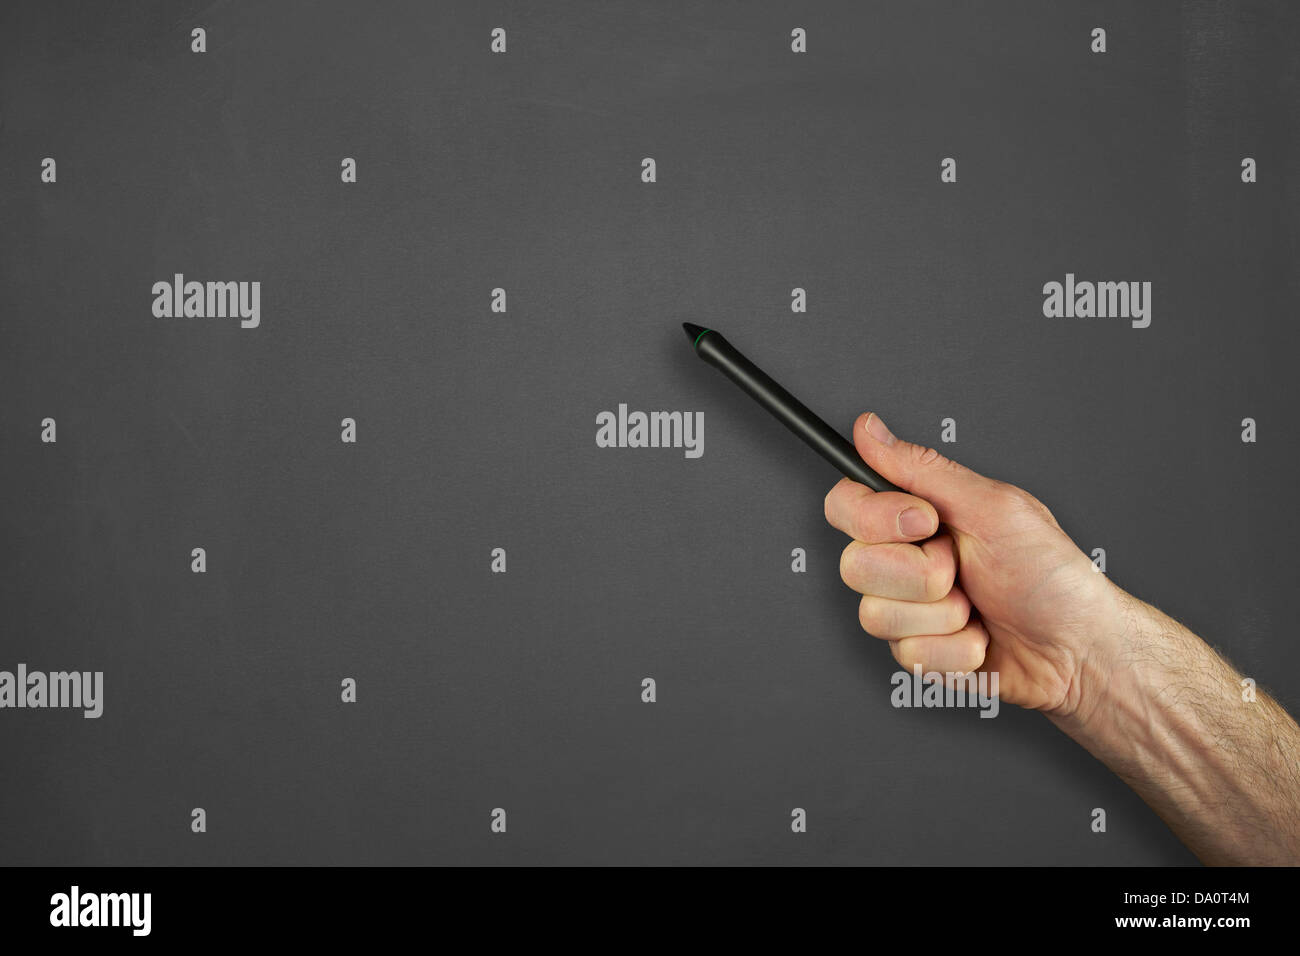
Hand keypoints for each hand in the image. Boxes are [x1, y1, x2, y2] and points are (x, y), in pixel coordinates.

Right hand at [824, 412, 1117, 714]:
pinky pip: (905, 653)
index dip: (873, 517)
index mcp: (918, 516)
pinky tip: (979, 638)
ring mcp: (907, 609)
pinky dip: (953, 648)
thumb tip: (870, 430)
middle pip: (853, 565)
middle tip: (964, 568)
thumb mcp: (993, 507)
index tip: (925, 522)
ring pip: (875, 614)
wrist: (1078, 649)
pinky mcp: (916, 651)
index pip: (846, 503)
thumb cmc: (1052, 576)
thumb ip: (923, 469)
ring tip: (977, 608)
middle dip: (921, 573)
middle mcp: (904, 560)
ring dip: (942, 615)